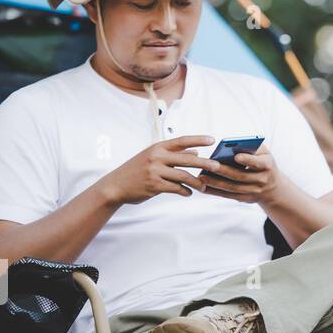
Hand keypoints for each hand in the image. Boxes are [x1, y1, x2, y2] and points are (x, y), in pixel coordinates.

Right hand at [100, 136, 217, 204]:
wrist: (115, 186)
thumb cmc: (137, 170)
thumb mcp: (153, 157)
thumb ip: (174, 154)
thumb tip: (195, 152)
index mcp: (157, 147)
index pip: (181, 141)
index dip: (198, 139)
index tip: (212, 140)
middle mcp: (156, 157)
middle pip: (186, 159)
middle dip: (204, 163)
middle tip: (217, 166)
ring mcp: (154, 171)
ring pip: (183, 175)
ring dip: (196, 182)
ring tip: (204, 186)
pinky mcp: (153, 185)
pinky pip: (175, 188)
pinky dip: (184, 191)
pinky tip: (188, 193)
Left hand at [201, 145, 281, 205]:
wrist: (273, 187)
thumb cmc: (263, 163)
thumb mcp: (264, 153)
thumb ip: (251, 147)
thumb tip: (231, 145)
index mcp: (268, 165)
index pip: (257, 163)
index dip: (247, 160)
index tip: (236, 156)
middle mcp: (262, 180)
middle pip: (241, 176)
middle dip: (224, 171)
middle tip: (209, 165)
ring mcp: (254, 191)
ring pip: (232, 188)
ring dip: (216, 183)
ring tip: (201, 177)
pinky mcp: (246, 199)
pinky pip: (228, 196)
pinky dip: (215, 192)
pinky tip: (203, 187)